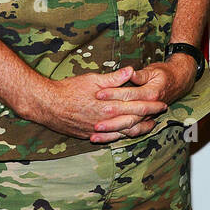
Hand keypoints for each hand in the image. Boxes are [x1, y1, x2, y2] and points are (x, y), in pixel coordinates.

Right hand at [25, 68, 167, 142]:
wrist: (46, 105)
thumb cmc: (69, 89)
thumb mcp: (93, 79)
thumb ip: (114, 78)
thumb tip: (131, 71)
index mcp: (109, 105)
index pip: (136, 106)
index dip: (151, 105)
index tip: (163, 102)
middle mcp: (105, 120)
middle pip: (134, 120)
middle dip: (149, 116)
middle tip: (161, 113)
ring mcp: (97, 130)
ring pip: (123, 132)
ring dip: (138, 129)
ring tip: (149, 125)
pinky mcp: (88, 135)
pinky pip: (109, 138)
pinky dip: (121, 136)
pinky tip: (127, 134)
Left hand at [91, 54, 196, 138]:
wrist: (179, 82)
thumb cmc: (165, 74)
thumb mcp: (154, 70)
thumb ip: (139, 75)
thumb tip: (128, 72)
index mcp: (151, 93)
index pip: (129, 95)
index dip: (113, 94)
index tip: (98, 94)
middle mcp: (150, 108)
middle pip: (128, 116)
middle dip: (110, 120)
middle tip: (94, 121)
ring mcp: (148, 116)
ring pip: (130, 128)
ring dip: (112, 132)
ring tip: (95, 134)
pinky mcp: (145, 121)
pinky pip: (132, 133)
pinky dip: (117, 137)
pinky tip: (103, 138)